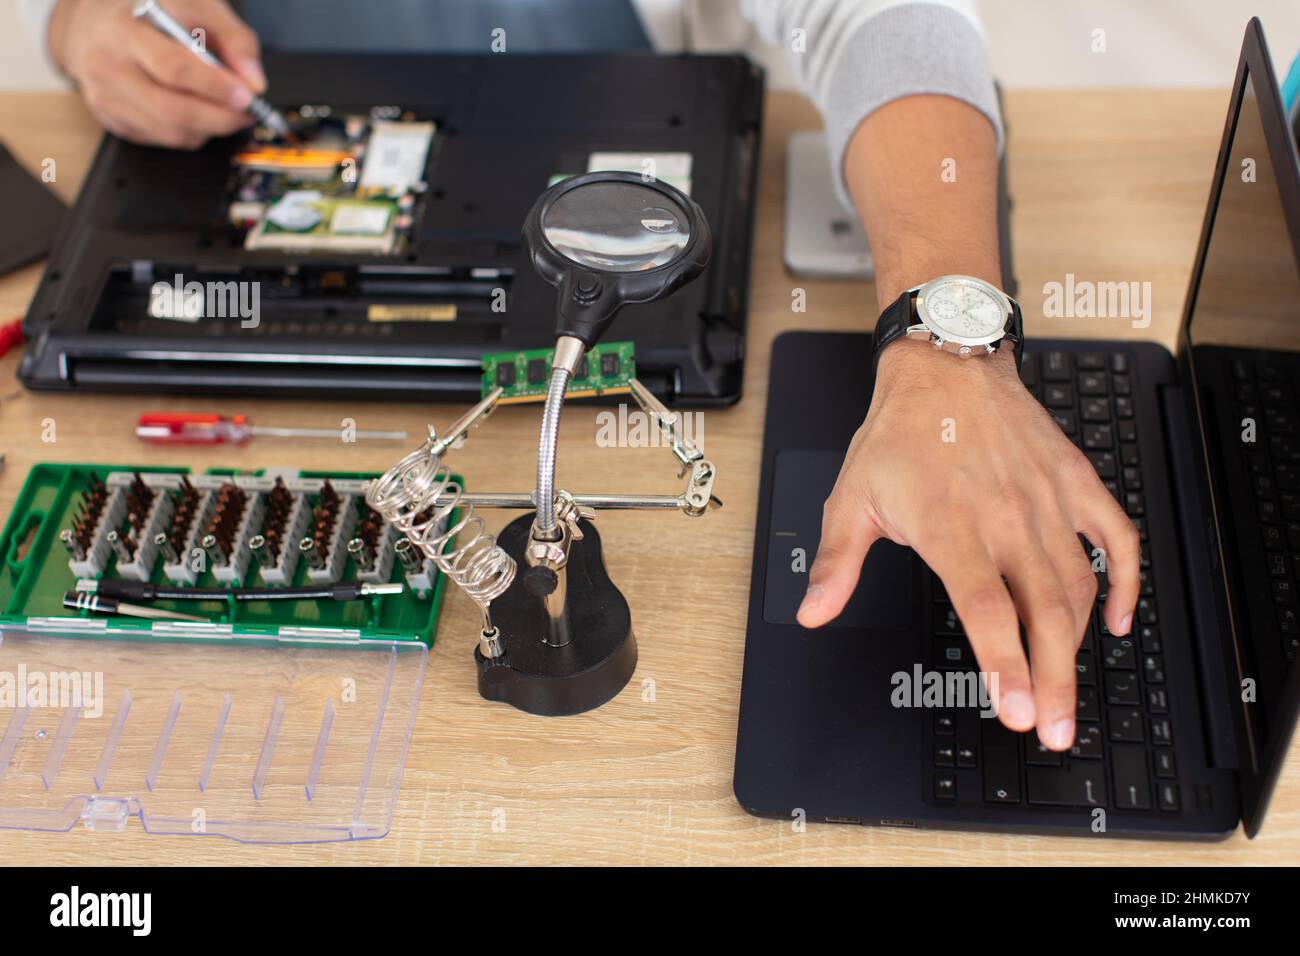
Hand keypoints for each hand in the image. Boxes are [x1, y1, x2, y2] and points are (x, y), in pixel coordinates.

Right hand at [49, 0, 263, 148]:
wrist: (94, 23)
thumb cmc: (151, 12)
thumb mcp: (197, 6)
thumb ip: (234, 38)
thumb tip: (254, 82)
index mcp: (125, 30)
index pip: (173, 68)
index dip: (215, 87)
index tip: (246, 95)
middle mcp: (108, 65)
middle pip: (173, 110)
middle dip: (221, 117)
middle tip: (247, 112)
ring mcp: (105, 96)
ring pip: (172, 132)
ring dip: (210, 128)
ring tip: (225, 109)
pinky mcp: (111, 119)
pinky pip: (163, 139)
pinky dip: (191, 132)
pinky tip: (196, 110)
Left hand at [796, 338, 1140, 750]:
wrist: (947, 365)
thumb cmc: (900, 432)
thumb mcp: (851, 497)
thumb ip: (836, 563)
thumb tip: (813, 612)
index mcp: (952, 525)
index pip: (987, 607)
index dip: (1005, 662)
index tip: (1016, 708)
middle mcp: (1007, 517)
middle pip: (1042, 612)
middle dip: (1052, 678)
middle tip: (1052, 729)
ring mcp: (1048, 502)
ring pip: (1077, 586)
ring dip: (1079, 646)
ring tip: (1069, 695)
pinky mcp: (1075, 485)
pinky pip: (1116, 539)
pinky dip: (1124, 583)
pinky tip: (1117, 622)